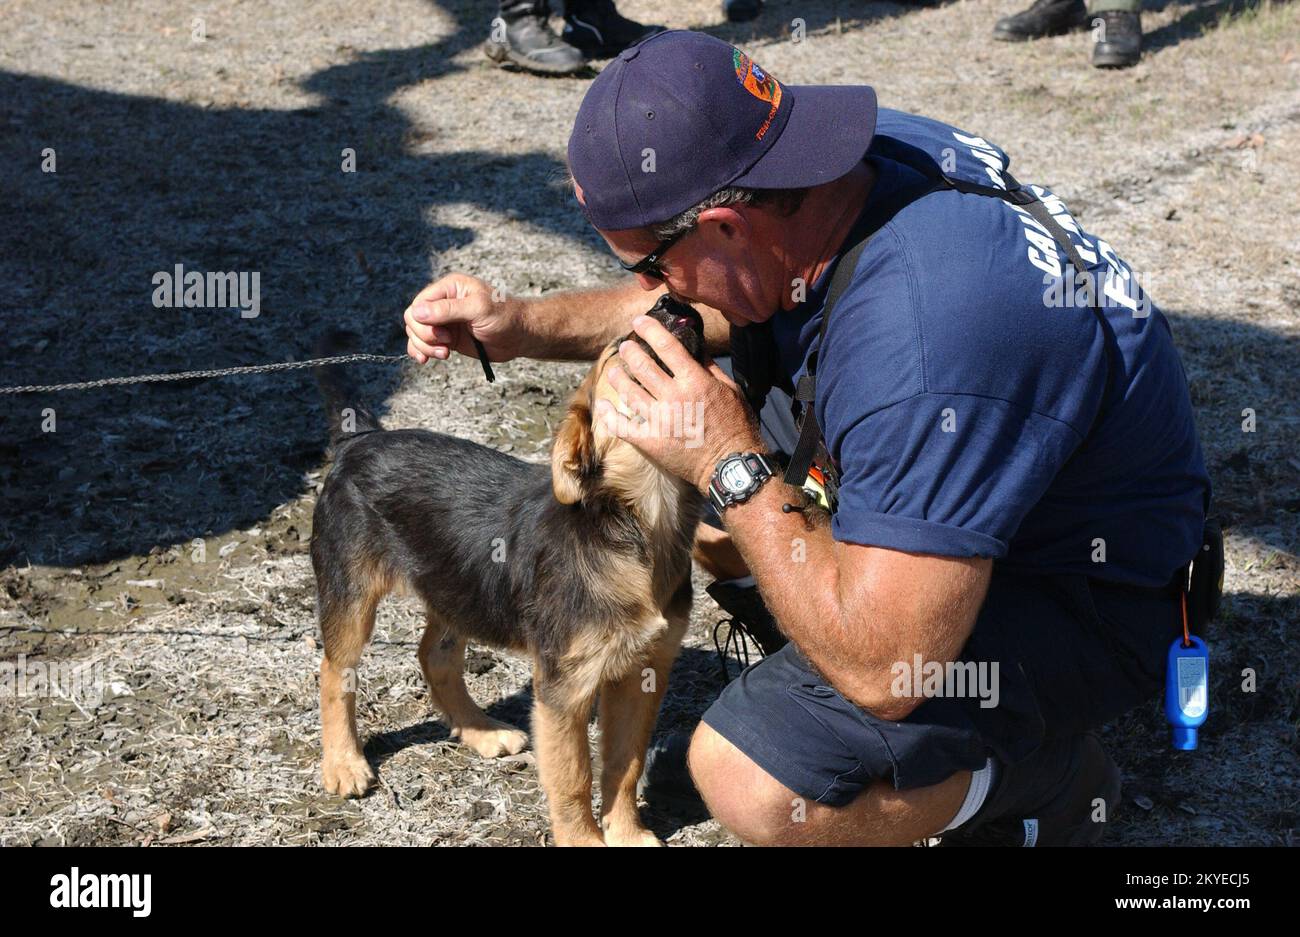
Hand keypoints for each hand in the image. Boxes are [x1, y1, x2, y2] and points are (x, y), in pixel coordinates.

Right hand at [403, 273, 525, 364]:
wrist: (520, 335)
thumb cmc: (504, 316)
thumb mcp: (478, 309)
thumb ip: (448, 309)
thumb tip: (417, 312)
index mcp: (449, 288)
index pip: (419, 303)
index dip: (423, 321)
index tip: (443, 333)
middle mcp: (443, 303)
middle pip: (414, 319)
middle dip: (424, 335)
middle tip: (446, 344)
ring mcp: (444, 321)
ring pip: (416, 333)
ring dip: (424, 346)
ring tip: (445, 354)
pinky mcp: (447, 338)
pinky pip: (423, 344)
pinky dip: (420, 352)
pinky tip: (425, 360)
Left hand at [596, 315, 762, 492]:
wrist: (730, 463)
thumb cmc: (735, 426)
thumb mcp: (731, 390)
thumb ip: (710, 368)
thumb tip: (695, 348)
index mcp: (695, 381)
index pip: (667, 347)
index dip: (649, 330)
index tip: (639, 322)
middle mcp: (674, 397)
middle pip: (642, 366)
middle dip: (630, 352)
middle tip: (625, 347)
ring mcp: (660, 420)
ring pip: (629, 391)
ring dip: (618, 377)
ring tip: (614, 370)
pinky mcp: (650, 441)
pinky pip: (622, 425)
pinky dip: (609, 414)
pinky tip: (603, 405)